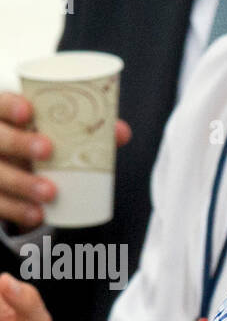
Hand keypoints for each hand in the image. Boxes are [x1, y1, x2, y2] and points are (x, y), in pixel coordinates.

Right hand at [0, 91, 130, 231]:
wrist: (18, 169)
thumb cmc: (37, 142)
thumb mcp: (55, 134)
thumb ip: (86, 130)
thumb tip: (121, 132)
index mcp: (4, 117)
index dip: (9, 106)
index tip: (28, 112)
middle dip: (19, 143)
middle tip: (47, 150)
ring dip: (23, 184)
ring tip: (50, 192)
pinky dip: (18, 211)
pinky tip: (37, 215)